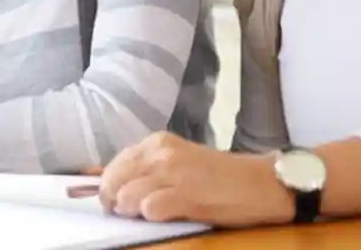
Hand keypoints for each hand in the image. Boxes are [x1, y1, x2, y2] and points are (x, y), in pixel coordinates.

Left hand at [98, 132, 292, 226]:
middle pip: (112, 181)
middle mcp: (160, 153)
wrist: (259, 183)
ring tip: (151, 213)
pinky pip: (149, 209)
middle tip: (127, 212)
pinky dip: (151, 216)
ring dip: (132, 211)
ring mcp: (172, 173)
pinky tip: (166, 215)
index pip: (113, 165)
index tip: (115, 200)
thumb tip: (101, 179)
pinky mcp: (185, 195)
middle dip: (114, 201)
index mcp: (156, 143)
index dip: (109, 186)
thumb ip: (144, 168)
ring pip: (126, 197)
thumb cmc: (218, 176)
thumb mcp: (177, 162)